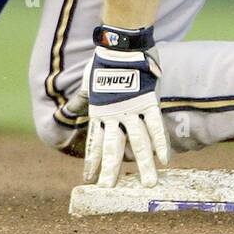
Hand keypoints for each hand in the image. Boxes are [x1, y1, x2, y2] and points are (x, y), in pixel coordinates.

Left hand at [82, 38, 168, 188]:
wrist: (119, 43)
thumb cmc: (102, 60)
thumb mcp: (88, 82)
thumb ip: (82, 98)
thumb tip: (69, 107)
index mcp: (99, 112)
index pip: (95, 143)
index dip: (92, 162)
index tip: (89, 180)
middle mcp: (114, 115)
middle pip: (113, 148)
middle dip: (111, 170)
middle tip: (109, 190)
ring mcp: (131, 109)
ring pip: (138, 142)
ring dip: (143, 164)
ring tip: (148, 183)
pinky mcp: (147, 101)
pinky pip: (155, 125)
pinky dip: (160, 142)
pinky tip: (164, 159)